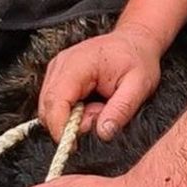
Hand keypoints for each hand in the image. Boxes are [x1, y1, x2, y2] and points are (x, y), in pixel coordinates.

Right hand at [38, 26, 161, 141]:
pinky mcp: (57, 76)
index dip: (59, 127)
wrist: (135, 40)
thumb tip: (103, 133)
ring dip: (70, 118)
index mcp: (78, 64)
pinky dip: (70, 112)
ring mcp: (56, 69)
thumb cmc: (138, 60)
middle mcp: (61, 64)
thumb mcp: (139, 86)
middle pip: (47, 107)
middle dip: (68, 124)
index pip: (56, 101)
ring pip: (48, 107)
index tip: (72, 146)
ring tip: (98, 108)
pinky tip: (90, 104)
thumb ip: (121, 110)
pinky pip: (54, 103)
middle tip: (98, 118)